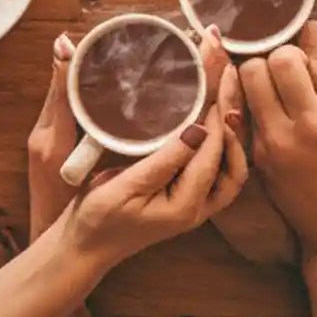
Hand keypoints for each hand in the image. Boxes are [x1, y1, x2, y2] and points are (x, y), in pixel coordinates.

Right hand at [27, 26, 230, 240]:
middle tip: (229, 70)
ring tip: (226, 88)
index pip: (214, 149)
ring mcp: (196, 203)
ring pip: (231, 162)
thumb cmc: (97, 218)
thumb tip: (197, 128)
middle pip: (232, 154)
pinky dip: (221, 140)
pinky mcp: (186, 196)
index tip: (219, 73)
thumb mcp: (125, 187)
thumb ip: (164, 160)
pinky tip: (214, 114)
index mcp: (187, 205)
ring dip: (231, 126)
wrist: (84, 247)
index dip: (219, 109)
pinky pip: (215, 166)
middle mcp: (200, 206)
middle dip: (232, 109)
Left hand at [241, 20, 316, 256]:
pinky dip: (252, 109)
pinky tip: (269, 114)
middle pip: (251, 71)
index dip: (291, 54)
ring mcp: (262, 149)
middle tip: (284, 76)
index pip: (282, 60)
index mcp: (316, 120)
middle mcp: (283, 134)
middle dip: (265, 64)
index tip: (302, 65)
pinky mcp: (251, 161)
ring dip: (255, 85)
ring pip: (239, 92)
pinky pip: (242, 119)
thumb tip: (311, 28)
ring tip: (276, 93)